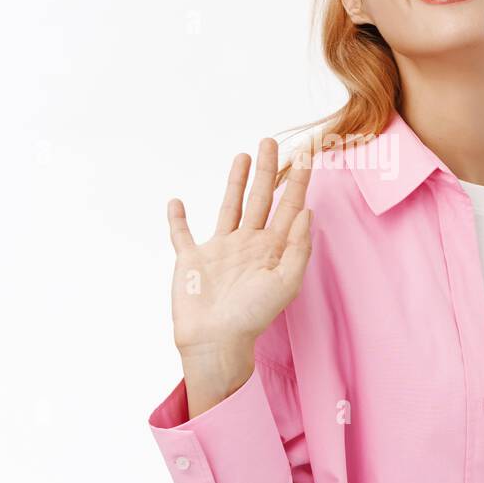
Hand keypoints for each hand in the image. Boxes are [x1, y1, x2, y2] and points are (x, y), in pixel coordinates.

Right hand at [166, 137, 314, 364]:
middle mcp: (248, 244)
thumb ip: (296, 246)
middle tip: (272, 141)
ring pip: (229, 206)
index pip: (289, 207)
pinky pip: (182, 235)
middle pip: (260, 198)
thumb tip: (306, 212)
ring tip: (242, 156)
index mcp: (272, 249)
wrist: (216, 341)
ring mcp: (219, 250)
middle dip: (268, 169)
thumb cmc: (252, 317)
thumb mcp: (286, 282)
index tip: (307, 154)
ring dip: (235, 182)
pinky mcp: (192, 259)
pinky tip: (176, 203)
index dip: (298, 181)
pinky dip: (178, 220)